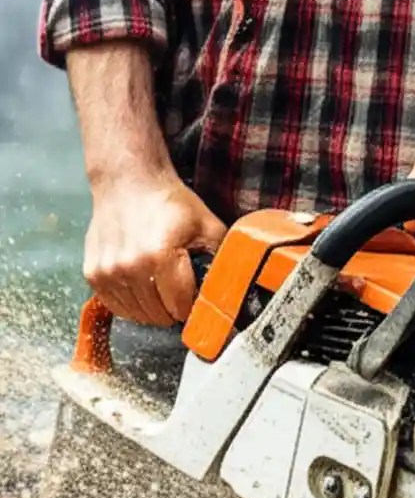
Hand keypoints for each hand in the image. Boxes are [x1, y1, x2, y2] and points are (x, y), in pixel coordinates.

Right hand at [84, 174, 226, 326]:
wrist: (128, 182)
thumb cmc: (170, 203)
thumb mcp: (209, 226)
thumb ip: (224, 258)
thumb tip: (237, 287)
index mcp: (160, 258)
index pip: (180, 307)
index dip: (192, 308)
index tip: (197, 300)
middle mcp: (129, 268)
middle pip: (158, 315)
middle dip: (174, 310)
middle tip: (181, 294)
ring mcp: (107, 272)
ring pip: (137, 314)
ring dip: (152, 309)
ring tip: (162, 289)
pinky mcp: (92, 273)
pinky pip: (116, 306)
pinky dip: (131, 305)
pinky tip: (143, 290)